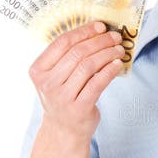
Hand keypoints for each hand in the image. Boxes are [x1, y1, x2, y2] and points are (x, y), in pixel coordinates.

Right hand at [28, 21, 124, 139]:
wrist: (63, 131)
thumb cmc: (63, 97)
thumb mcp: (56, 77)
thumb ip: (67, 58)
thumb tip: (96, 33)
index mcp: (38, 70)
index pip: (62, 43)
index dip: (83, 31)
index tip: (100, 26)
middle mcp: (47, 83)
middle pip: (77, 53)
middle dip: (100, 41)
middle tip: (115, 37)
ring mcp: (62, 97)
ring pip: (88, 66)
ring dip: (108, 54)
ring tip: (119, 50)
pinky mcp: (79, 108)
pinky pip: (98, 83)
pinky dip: (110, 71)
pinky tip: (118, 65)